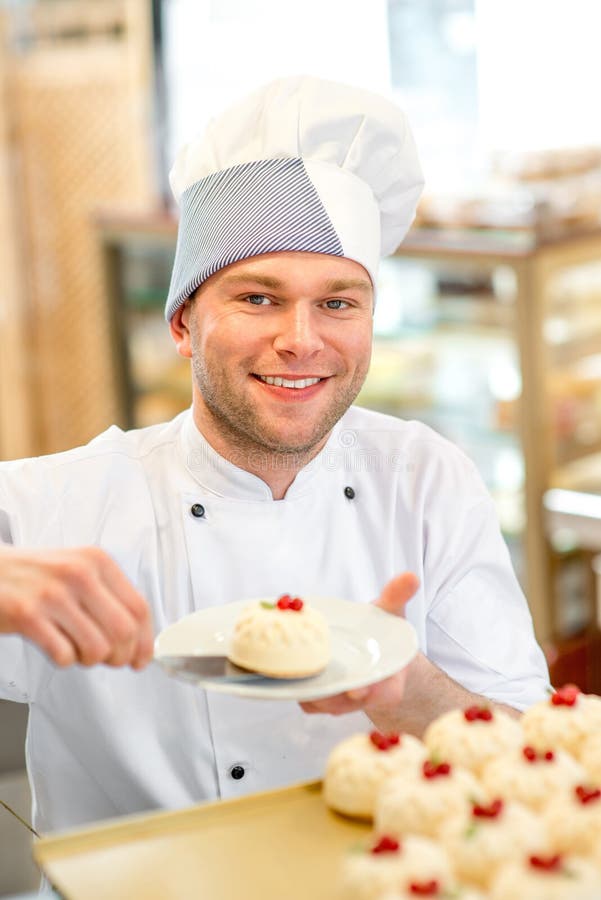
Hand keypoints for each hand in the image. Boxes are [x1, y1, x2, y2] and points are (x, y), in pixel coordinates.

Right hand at [0, 545, 153, 668]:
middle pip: (124, 631)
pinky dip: (64, 660)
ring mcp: (53, 594)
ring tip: (77, 649)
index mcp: (97, 561)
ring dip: (89, 660)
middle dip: (120, 656)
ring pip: (97, 648)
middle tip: (109, 660)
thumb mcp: (77, 569)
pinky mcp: (27, 615)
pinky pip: (64, 656)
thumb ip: (108, 595)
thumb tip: (138, 637)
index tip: (142, 658)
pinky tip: (56, 646)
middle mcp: (78, 573)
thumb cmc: (34, 575)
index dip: (145, 641)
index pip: (139, 608)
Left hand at [299, 572, 418, 718]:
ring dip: (305, 688)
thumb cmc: (383, 631)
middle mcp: (364, 698)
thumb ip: (398, 595)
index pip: (384, 695)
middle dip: (328, 693)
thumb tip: (410, 576)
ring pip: (321, 702)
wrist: (370, 648)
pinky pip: (305, 697)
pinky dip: (294, 686)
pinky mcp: (319, 698)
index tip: (357, 690)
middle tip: (312, 674)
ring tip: (289, 667)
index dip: (372, 694)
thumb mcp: (391, 612)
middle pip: (345, 703)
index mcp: (390, 684)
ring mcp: (340, 702)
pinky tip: (280, 667)